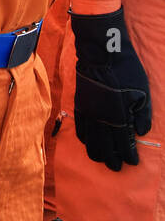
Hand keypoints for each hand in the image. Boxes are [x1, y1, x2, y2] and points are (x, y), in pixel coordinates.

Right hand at [70, 9, 151, 170]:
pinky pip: (79, 127)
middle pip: (104, 146)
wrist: (101, 54)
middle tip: (116, 167)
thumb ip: (142, 115)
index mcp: (118, 116)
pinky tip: (87, 142)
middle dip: (111, 159)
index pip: (123, 142)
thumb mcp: (142, 93)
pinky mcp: (80, 104)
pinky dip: (83, 138)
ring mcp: (88, 112)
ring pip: (90, 139)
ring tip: (102, 159)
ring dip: (97, 152)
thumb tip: (140, 132)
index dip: (128, 154)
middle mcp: (101, 118)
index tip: (132, 162)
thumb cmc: (126, 72)